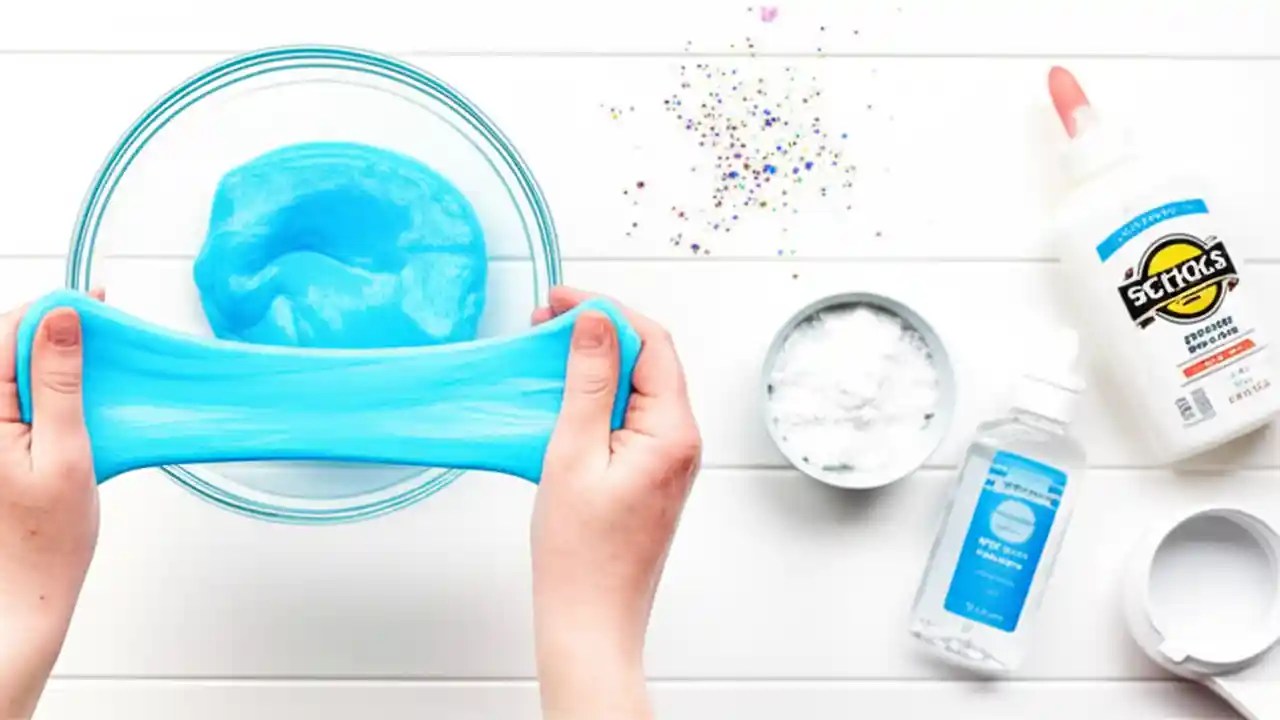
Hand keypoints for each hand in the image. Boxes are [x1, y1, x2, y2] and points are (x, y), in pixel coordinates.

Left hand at [0, 290, 101, 718]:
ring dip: (59, 357)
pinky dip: (55, 386)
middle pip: (11, 346)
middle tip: (108, 327)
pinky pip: (23, 396)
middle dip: (58, 329)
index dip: (54, 310)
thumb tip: (61, 320)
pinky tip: (83, 393)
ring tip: (101, 359)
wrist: (25, 595)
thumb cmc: (45, 541)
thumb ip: (60, 383)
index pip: (9, 333)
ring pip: (18, 368)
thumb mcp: (66, 453)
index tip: (98, 303)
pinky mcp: (0, 443)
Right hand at [530, 287, 701, 719]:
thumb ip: (589, 382)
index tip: (559, 301)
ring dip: (595, 365)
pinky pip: (628, 418)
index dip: (607, 312)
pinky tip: (559, 398)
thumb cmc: (580, 556)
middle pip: (649, 361)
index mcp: (674, 432)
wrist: (590, 622)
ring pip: (637, 389)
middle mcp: (681, 442)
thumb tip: (597, 322)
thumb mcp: (573, 454)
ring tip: (545, 355)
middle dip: (599, 333)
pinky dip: (596, 398)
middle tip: (543, 324)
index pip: (652, 343)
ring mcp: (668, 460)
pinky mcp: (650, 475)